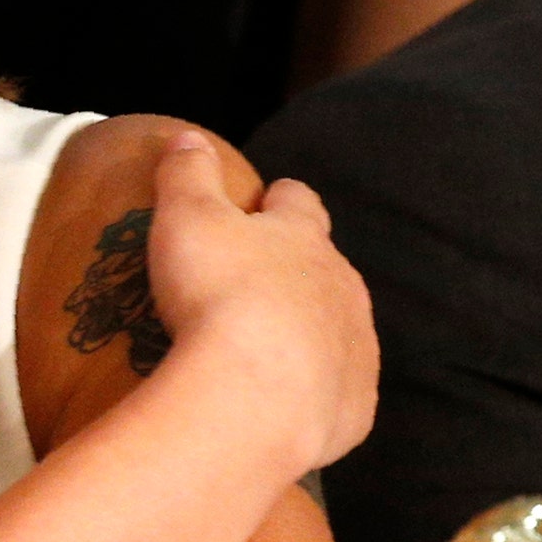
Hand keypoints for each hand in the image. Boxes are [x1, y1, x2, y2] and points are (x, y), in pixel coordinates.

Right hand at [146, 131, 377, 470]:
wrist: (256, 399)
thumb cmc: (218, 293)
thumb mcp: (186, 217)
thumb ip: (187, 173)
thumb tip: (188, 137)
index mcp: (304, 236)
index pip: (299, 202)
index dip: (279, 199)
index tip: (262, 201)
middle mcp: (342, 286)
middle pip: (326, 266)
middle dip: (296, 268)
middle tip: (251, 282)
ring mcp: (355, 347)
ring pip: (337, 327)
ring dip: (306, 329)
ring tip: (261, 347)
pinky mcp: (355, 404)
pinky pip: (337, 388)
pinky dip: (311, 388)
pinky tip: (277, 401)